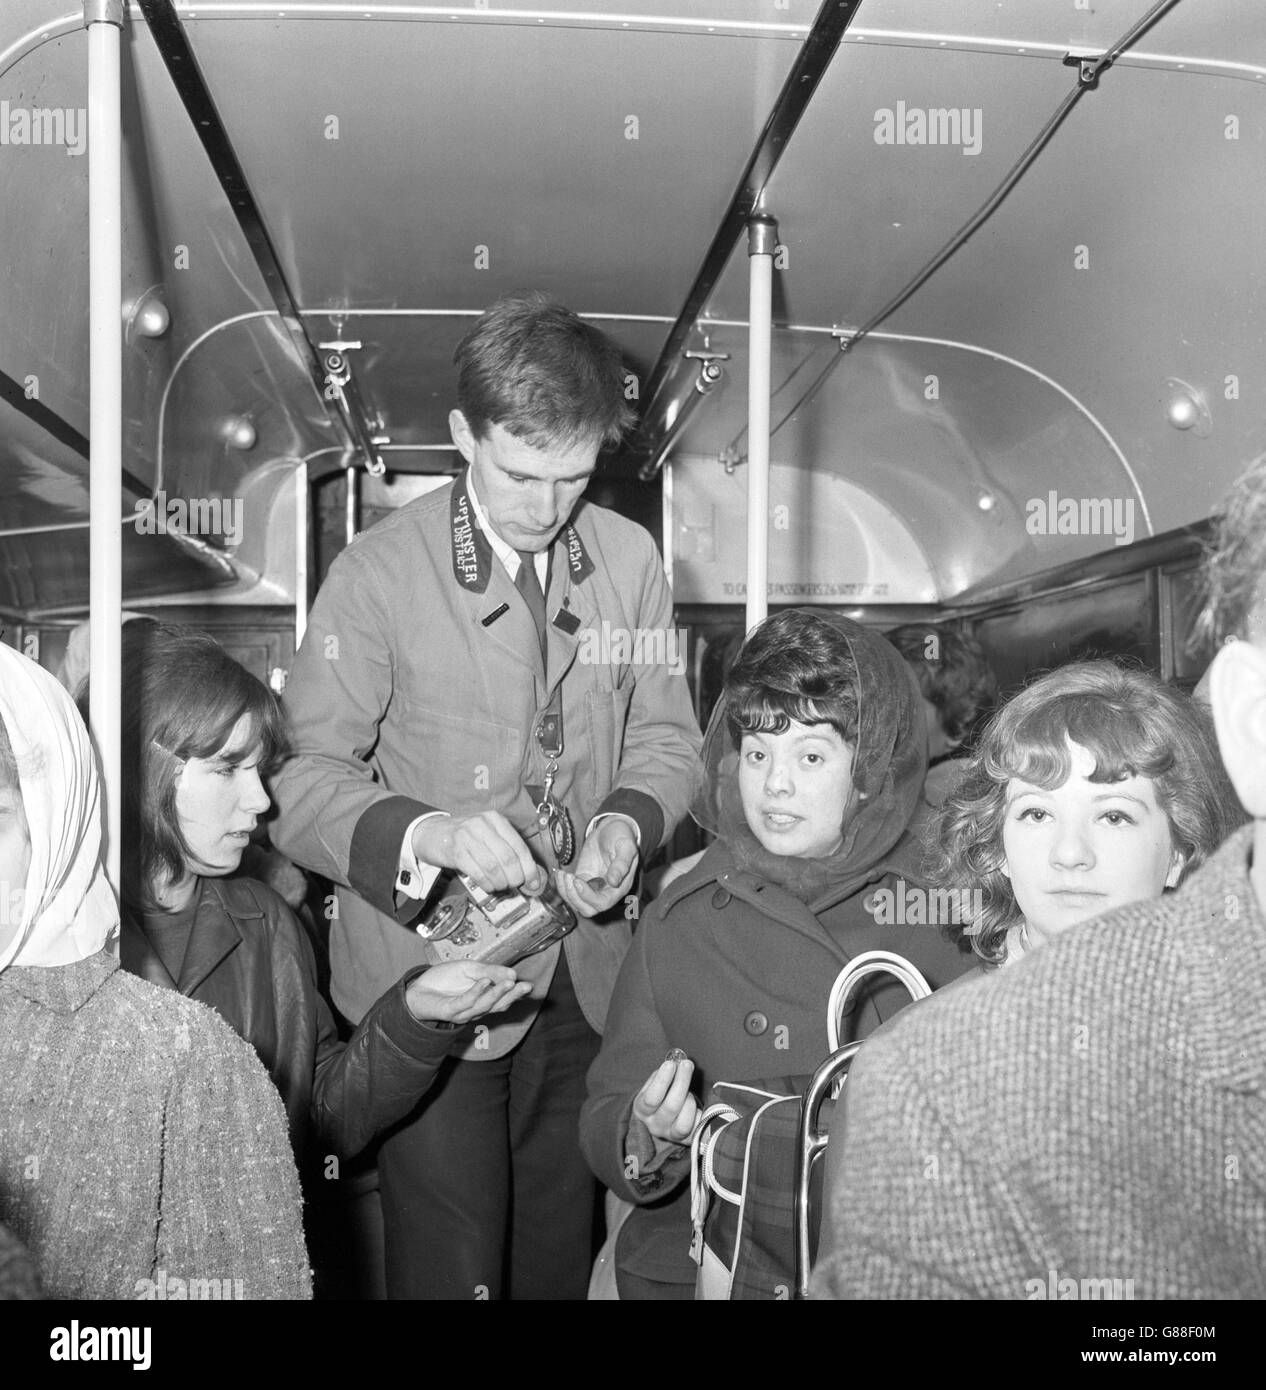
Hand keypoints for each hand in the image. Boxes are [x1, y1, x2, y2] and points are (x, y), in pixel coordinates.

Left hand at [404, 960, 531, 1024]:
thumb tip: (512, 974)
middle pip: (498, 1004)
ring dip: (498, 993)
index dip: (517, 993)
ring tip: (510, 982)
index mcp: (483, 998)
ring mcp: (464, 1011)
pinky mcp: (450, 1011)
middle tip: (526, 986)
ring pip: (484, 1005)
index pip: (503, 998)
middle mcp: (476, 1008)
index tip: (529, 985)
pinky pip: (465, 1003)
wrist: (418, 988)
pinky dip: (476, 992)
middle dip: (513, 996)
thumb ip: (489, 971)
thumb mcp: (470, 969)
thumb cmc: (444, 980)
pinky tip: (484, 982)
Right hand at [412, 812, 547, 894]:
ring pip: (494, 867)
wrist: (431, 833)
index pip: (519, 846)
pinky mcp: (455, 851)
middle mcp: (482, 824)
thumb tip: (532, 875)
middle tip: (514, 885)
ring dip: (501, 883)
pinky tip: (489, 886)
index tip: (534, 883)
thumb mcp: (488, 836)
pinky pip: (478, 873)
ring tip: (501, 886)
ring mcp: (467, 836)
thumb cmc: (465, 837)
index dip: (529, 868)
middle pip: (508, 858)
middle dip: (516, 877)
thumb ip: (509, 851)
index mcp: (496, 819)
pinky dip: (487, 884)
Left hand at [554, 817, 638, 916]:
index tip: (578, 881)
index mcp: (619, 887)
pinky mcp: (582, 880)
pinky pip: (570, 892)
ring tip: (563, 874)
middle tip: (569, 878)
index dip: (588, 896)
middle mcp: (606, 891)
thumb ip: (622, 863)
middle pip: (588, 909)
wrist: (611, 828)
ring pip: (577, 903)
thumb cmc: (621, 836)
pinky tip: (560, 873)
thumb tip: (614, 881)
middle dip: (574, 897)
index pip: (603, 903)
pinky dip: (562, 886)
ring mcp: (593, 887)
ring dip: (566, 892)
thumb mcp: (626, 846)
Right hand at [630, 1053, 698, 1154]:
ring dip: (689, 1101)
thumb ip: (666, 1072)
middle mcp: (655, 1125)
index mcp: (642, 1109)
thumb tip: (678, 1061)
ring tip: (690, 1091)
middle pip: (671, 1107)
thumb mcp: (658, 1082)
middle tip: (687, 1065)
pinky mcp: (688, 1140)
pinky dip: (701, 1114)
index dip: (662, 1080)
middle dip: (681, 1082)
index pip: (651, 1098)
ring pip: (684, 1122)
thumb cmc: (663, 1092)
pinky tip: (699, 1104)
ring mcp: (671, 1135)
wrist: (667, 1116)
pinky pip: (698, 1129)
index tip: (671, 1064)